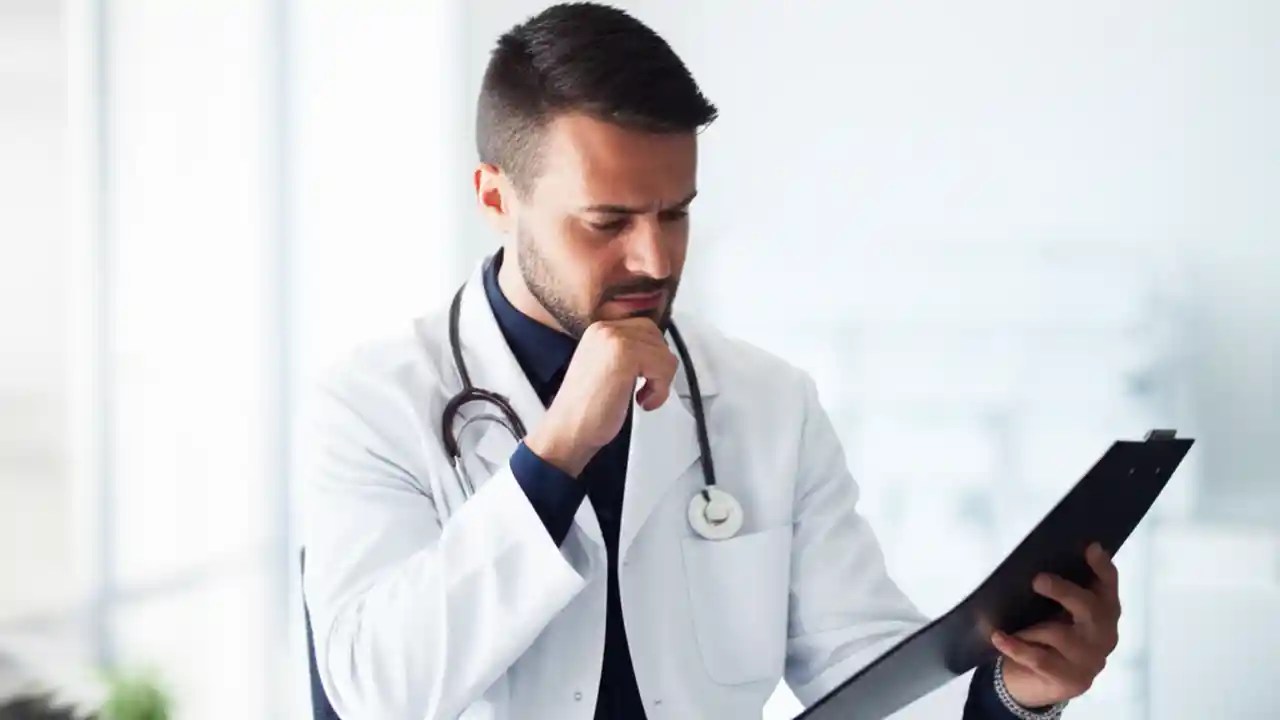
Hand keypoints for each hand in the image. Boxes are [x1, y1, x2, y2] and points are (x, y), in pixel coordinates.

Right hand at [525, 318, 676, 476]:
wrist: (567, 429)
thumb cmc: (585, 410)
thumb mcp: (607, 369)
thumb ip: (627, 354)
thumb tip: (658, 352)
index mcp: (599, 331)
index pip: (644, 329)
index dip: (652, 356)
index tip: (645, 378)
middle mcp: (605, 330)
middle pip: (656, 336)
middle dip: (660, 366)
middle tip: (647, 389)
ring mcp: (614, 339)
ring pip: (664, 352)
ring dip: (661, 381)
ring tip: (643, 397)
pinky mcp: (624, 355)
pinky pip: (664, 365)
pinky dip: (660, 390)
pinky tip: (642, 402)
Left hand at [990, 542, 1120, 708]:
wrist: (1040, 683)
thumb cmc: (1048, 636)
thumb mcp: (1055, 612)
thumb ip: (1057, 593)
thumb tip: (1035, 566)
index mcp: (1105, 612)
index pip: (1109, 586)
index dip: (1102, 568)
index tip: (1091, 547)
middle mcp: (1105, 635)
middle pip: (1092, 609)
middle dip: (1065, 592)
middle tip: (1038, 580)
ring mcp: (1091, 661)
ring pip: (1061, 636)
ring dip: (1032, 628)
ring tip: (1011, 624)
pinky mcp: (1071, 680)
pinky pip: (1039, 659)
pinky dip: (1016, 647)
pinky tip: (998, 637)